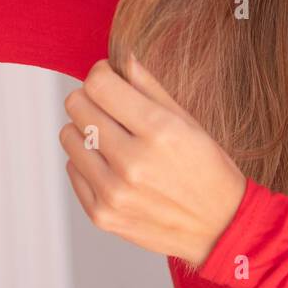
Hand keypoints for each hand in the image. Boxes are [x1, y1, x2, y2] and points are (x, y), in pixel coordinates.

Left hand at [59, 56, 247, 267]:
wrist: (219, 228)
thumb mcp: (189, 121)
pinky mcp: (102, 216)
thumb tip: (121, 58)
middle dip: (91, 99)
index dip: (101, 73)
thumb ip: (150, 87)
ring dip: (85, 130)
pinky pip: (72, 169)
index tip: (110, 77)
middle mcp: (132, 163)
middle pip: (77, 106)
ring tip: (112, 138)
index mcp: (159, 131)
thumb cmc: (208, 169)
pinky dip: (87, 161)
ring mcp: (114, 193)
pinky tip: (112, 165)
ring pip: (68, 136)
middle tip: (111, 107)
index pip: (98, 84)